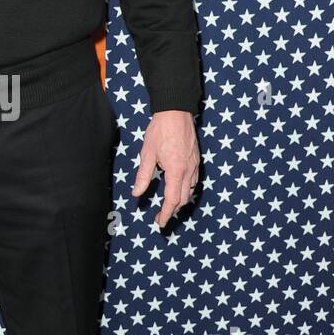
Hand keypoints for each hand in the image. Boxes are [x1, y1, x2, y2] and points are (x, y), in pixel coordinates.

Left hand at [132, 110, 199, 228]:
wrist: (176, 111)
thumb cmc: (160, 130)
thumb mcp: (147, 153)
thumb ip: (143, 176)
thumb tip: (137, 193)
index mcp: (176, 171)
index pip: (172, 200)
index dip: (167, 214)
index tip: (160, 223)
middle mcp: (188, 170)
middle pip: (183, 199)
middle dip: (173, 210)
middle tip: (161, 216)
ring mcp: (194, 165)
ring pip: (190, 191)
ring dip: (180, 201)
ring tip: (169, 206)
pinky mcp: (196, 160)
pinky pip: (194, 181)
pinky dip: (186, 190)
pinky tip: (179, 189)